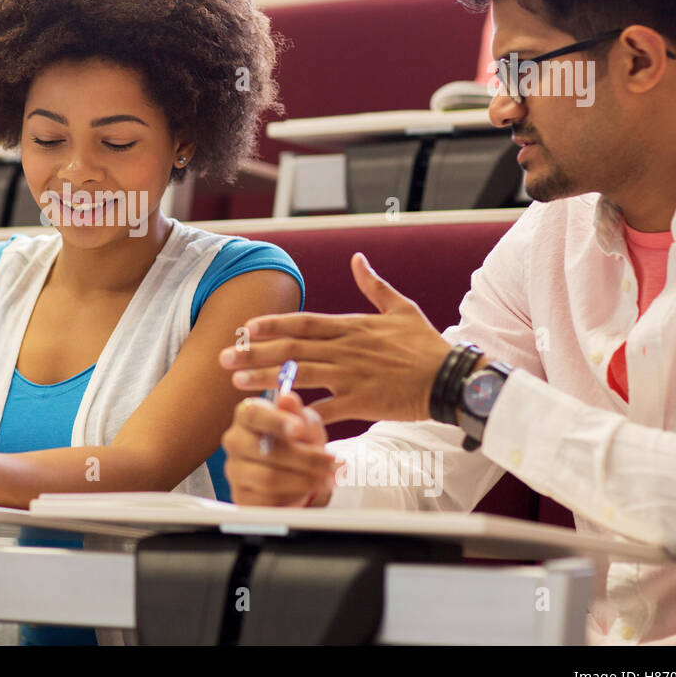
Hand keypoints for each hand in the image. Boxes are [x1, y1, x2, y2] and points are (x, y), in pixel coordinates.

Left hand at [218, 253, 452, 423]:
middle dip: (254, 352)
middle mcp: (346, 348)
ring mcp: (353, 375)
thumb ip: (374, 285)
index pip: (303, 322)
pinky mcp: (362, 401)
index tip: (245, 327)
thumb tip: (357, 259)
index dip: (272, 324)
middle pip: (291, 348)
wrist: (452, 378)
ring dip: (265, 379)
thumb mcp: (401, 308)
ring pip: (300, 376)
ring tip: (236, 384)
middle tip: (223, 357)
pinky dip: (302, 414)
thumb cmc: (426, 345)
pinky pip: (326, 409)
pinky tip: (277, 418)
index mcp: (351, 326)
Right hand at [222, 394, 339, 506]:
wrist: (296, 472)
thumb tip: (287, 398)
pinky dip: (293, 498)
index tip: (298, 429)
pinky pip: (268, 502)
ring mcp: (235, 471)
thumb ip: (298, 413)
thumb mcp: (306, 424)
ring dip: (305, 480)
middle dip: (305, 458)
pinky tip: (309, 492)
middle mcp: (235, 441)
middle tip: (331, 463)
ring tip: (328, 479)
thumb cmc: (298, 441)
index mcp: (247, 414)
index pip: (254, 414)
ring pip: (268, 478)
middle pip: (265, 451)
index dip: (276, 421)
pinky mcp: (242, 497)